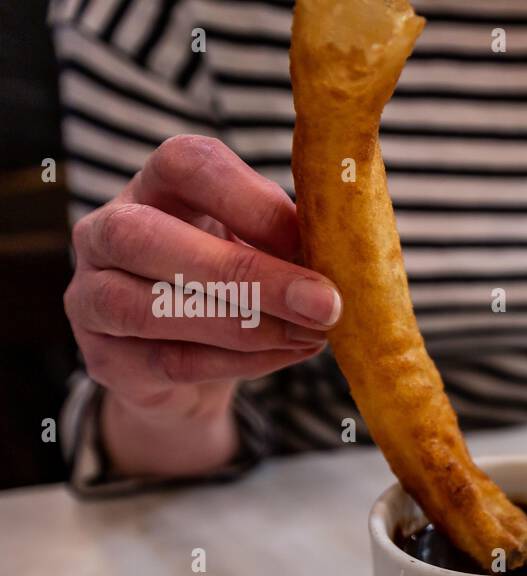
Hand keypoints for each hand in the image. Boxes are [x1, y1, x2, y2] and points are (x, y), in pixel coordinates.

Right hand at [63, 135, 340, 475]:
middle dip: (248, 274)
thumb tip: (339, 255)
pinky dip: (238, 363)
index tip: (309, 240)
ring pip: (148, 308)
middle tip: (323, 303)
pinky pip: (169, 362)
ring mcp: (90, 295)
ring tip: (311, 335)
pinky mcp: (103, 358)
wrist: (186, 361)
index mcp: (156, 186)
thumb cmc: (235, 284)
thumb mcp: (262, 246)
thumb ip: (288, 240)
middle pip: (149, 238)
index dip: (248, 200)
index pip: (184, 164)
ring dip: (244, 326)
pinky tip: (287, 354)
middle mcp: (107, 231)